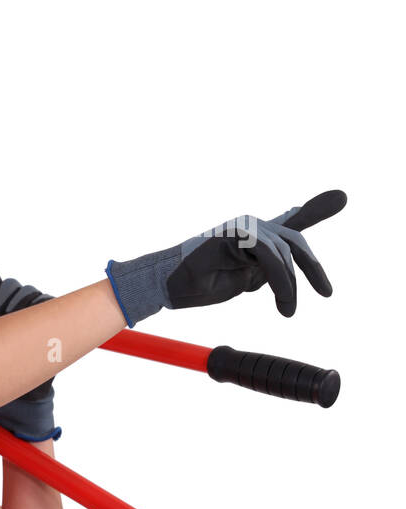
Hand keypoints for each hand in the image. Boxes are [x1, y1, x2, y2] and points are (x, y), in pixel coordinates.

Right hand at [105, 193, 338, 326]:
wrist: (167, 285)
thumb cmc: (199, 285)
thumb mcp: (245, 280)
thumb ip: (268, 271)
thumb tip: (284, 268)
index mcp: (252, 236)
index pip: (289, 222)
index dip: (315, 210)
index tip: (341, 197)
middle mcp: (250, 226)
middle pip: (294, 241)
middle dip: (313, 268)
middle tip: (326, 293)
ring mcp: (244, 227)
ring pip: (284, 253)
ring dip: (290, 286)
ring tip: (287, 310)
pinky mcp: (236, 235)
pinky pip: (269, 256)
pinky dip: (279, 279)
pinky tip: (280, 299)